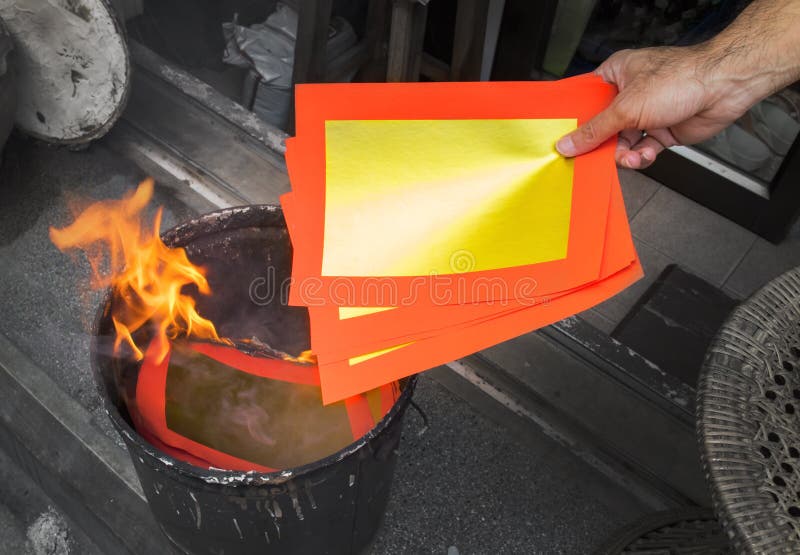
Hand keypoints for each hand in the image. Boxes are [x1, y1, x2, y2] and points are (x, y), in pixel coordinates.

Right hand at [555, 46, 755, 168]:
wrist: (723, 88)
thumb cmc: (680, 79)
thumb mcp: (626, 108)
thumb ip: (595, 130)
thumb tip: (569, 144)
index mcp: (615, 75)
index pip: (585, 99)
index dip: (574, 120)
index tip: (564, 138)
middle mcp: (629, 94)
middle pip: (602, 127)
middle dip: (602, 145)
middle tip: (596, 157)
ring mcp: (645, 114)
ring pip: (622, 143)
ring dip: (625, 154)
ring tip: (631, 157)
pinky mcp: (661, 131)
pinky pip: (641, 150)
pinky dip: (643, 156)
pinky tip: (648, 153)